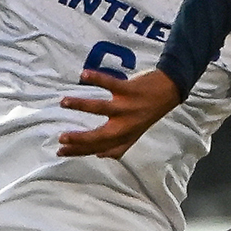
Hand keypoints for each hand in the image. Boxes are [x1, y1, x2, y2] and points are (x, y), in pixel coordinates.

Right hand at [57, 69, 181, 157]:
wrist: (170, 91)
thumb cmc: (148, 112)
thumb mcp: (135, 134)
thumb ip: (118, 146)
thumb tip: (99, 155)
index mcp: (124, 137)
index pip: (97, 148)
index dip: (78, 151)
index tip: (60, 151)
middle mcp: (125, 125)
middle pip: (99, 136)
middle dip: (79, 139)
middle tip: (61, 138)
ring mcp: (127, 107)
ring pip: (101, 108)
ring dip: (81, 105)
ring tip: (64, 102)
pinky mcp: (130, 90)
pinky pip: (110, 83)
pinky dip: (97, 78)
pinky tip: (83, 75)